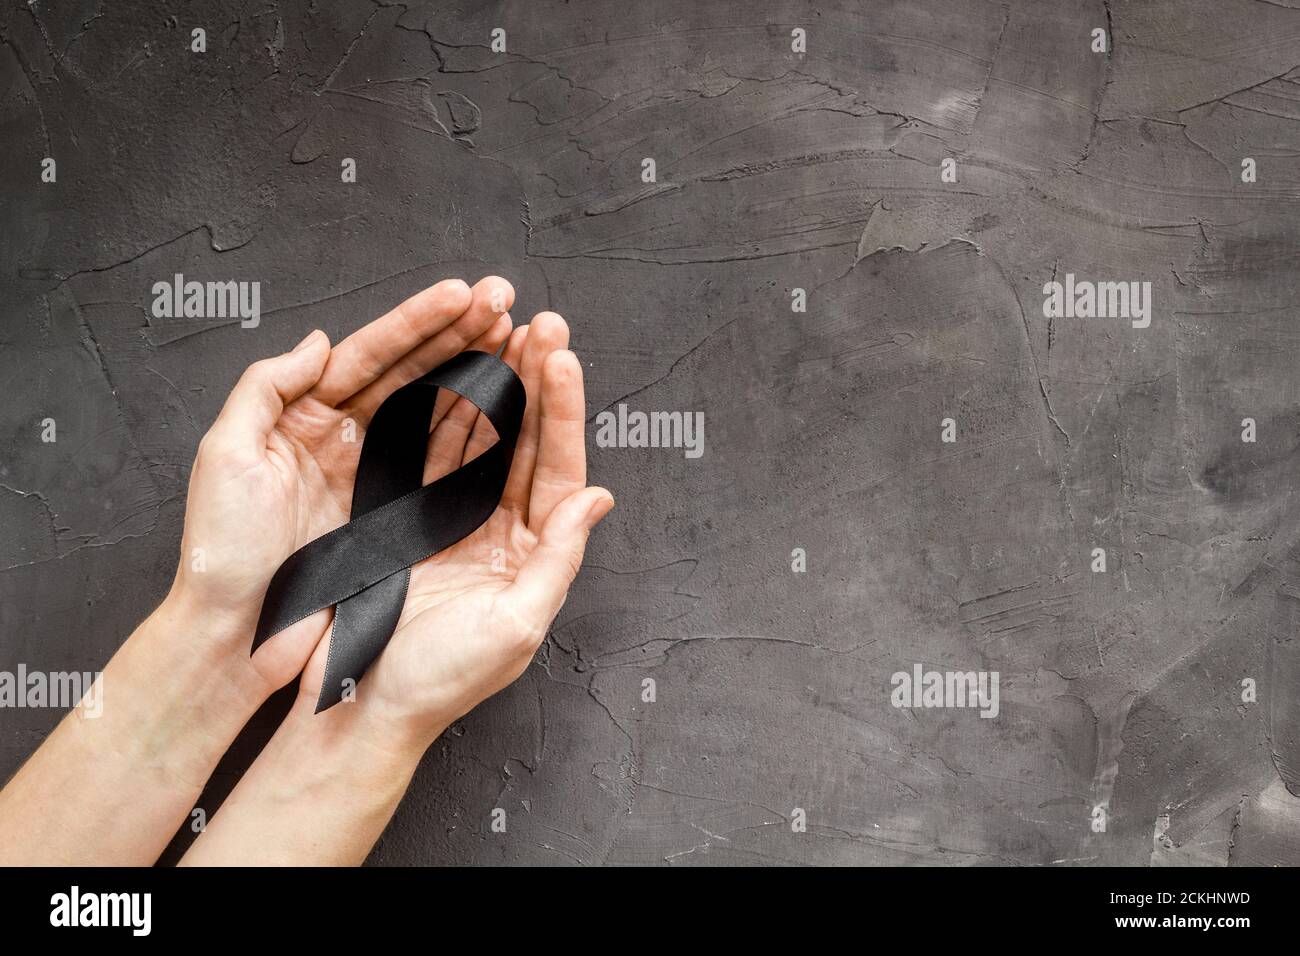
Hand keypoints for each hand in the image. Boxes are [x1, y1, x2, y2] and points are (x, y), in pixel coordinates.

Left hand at [170, 277, 514, 691]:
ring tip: (519, 342)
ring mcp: (373, 476)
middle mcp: (343, 437)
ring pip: (434, 410)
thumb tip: (321, 341)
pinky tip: (509, 407)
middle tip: (505, 303)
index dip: (419, 322)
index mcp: (302, 415)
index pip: (370, 354)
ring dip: (476, 374)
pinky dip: (477, 432)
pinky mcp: (394, 515)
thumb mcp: (225, 457)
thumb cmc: (224, 550)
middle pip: (412, 372)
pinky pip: (443, 463)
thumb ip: (265, 388)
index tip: (465, 296)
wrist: (238, 634)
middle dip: (460, 334)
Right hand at [296, 310, 613, 748]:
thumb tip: (599, 498)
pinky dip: (440, 409)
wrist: (362, 707)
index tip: (560, 354)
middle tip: (538, 321)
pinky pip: (429, 450)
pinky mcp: (406, 515)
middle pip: (525, 440)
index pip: (559, 467)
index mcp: (533, 554)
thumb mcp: (514, 626)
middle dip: (533, 379)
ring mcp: (452, 518)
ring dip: (492, 383)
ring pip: (480, 435)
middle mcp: (499, 529)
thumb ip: (558, 560)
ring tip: (500, 327)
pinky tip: (448, 367)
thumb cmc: (440, 681)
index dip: (562, 410)